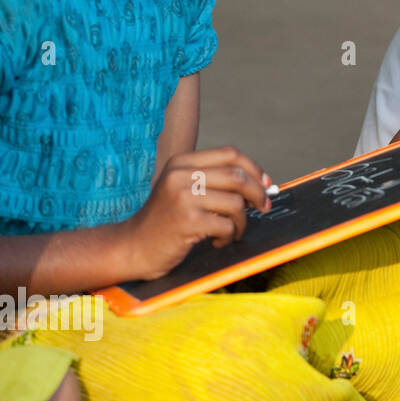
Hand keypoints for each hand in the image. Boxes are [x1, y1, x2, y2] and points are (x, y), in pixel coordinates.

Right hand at [115, 146, 269, 281]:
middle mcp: (181, 175)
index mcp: (182, 162)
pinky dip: (230, 236)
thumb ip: (215, 180)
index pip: (230, 154)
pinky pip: (227, 226)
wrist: (133, 247)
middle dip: (258, 194)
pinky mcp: (187, 222)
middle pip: (238, 176)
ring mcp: (183, 198)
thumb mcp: (183, 188)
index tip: (266, 183)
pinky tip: (218, 241)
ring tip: (232, 231)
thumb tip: (262, 183)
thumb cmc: (166, 220)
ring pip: (236, 203)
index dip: (254, 168)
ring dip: (242, 221)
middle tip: (264, 208)